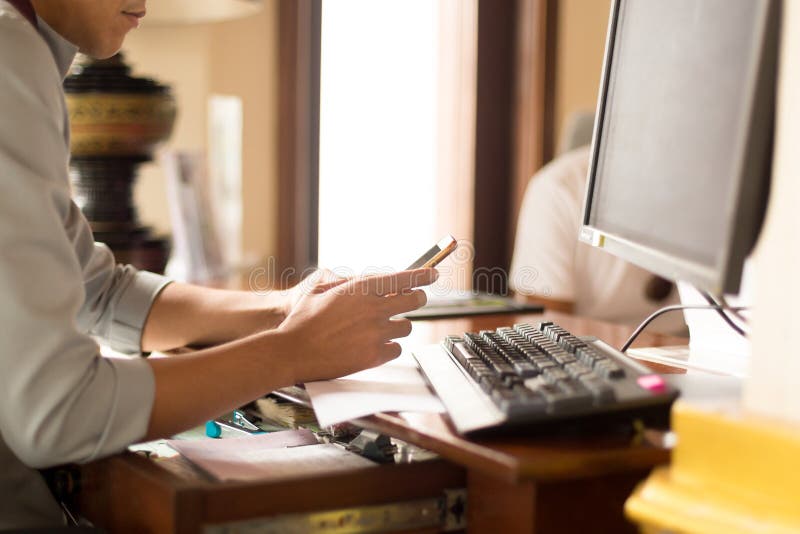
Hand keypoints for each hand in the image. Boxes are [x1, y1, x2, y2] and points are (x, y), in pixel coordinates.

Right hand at [277, 268, 436, 382]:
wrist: (293, 351)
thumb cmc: (302, 319)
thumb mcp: (321, 289)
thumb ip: (348, 283)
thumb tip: (370, 282)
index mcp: (361, 289)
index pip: (404, 278)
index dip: (423, 275)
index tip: (434, 274)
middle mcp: (373, 308)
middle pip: (415, 301)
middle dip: (416, 299)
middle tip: (413, 300)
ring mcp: (376, 333)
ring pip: (406, 327)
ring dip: (398, 326)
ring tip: (378, 329)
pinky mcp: (375, 355)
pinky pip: (396, 349)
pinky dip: (389, 347)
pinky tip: (373, 346)